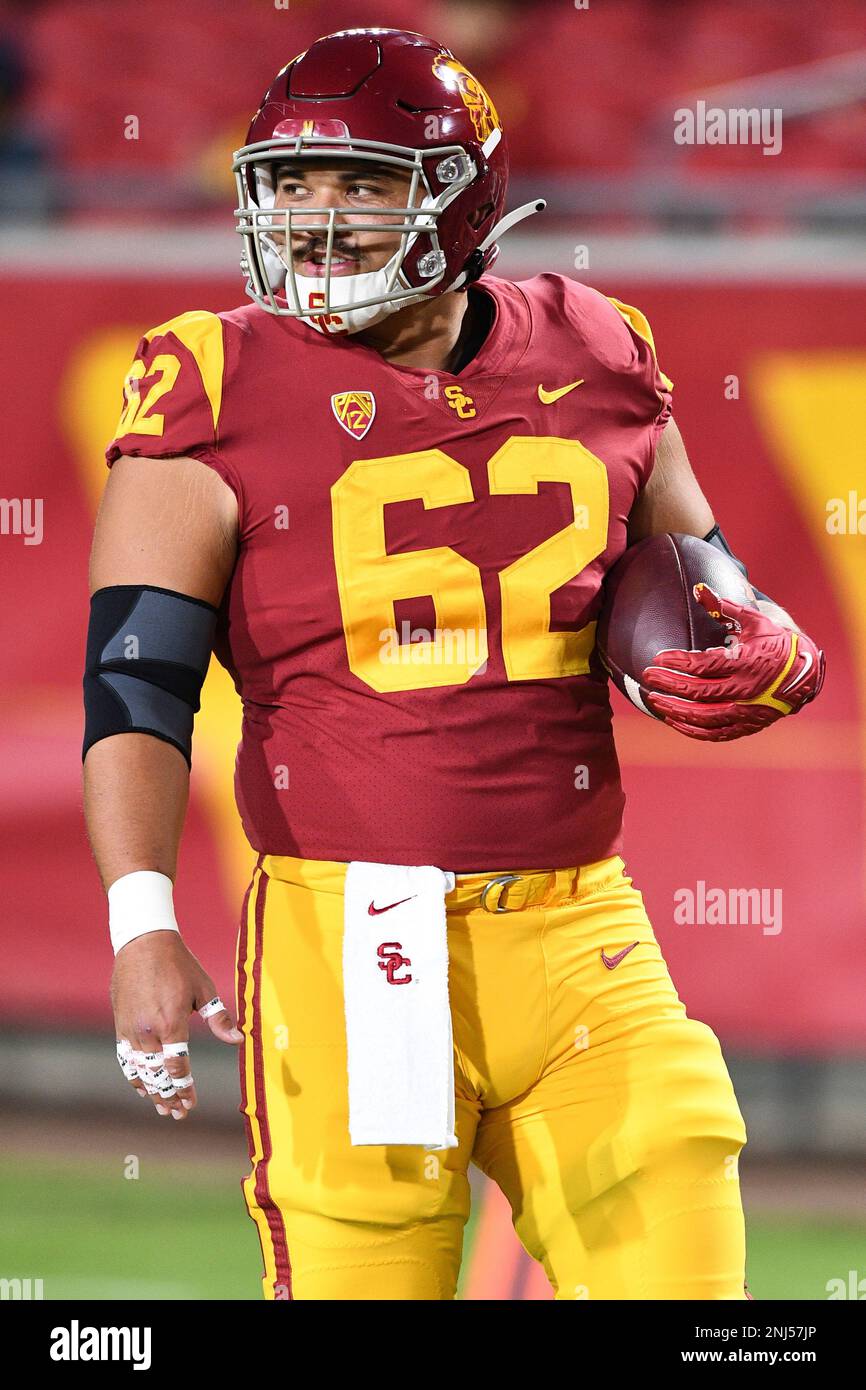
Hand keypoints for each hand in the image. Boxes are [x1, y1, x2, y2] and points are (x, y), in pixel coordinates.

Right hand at [111, 931, 241, 1119]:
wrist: (143, 944)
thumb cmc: (180, 964)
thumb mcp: (204, 989)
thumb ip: (219, 1018)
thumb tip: (239, 1039)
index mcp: (172, 1023)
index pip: (178, 1067)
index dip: (185, 1089)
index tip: (191, 1104)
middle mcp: (149, 1030)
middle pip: (158, 1074)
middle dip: (169, 1097)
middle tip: (178, 1114)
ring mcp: (131, 1029)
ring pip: (140, 1070)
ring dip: (151, 1091)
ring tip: (162, 1108)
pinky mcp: (121, 1025)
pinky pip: (126, 1058)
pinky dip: (134, 1075)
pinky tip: (142, 1086)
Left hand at [641, 584, 824, 740]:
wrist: (805, 674)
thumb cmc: (777, 643)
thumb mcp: (755, 621)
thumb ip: (725, 607)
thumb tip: (699, 589)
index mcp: (746, 663)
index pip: (703, 665)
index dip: (677, 662)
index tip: (657, 658)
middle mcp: (745, 690)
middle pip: (698, 692)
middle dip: (669, 684)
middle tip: (647, 676)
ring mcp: (746, 712)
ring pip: (703, 717)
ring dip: (675, 709)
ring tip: (655, 699)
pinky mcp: (747, 726)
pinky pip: (715, 733)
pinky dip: (692, 730)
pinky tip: (674, 720)